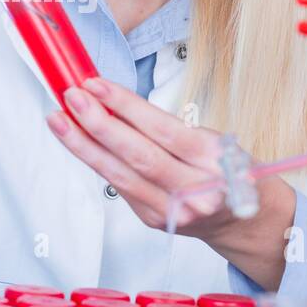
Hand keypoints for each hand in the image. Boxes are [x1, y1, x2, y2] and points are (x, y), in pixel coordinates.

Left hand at [45, 77, 294, 289]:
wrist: (247, 220)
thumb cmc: (231, 170)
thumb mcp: (218, 140)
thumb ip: (169, 128)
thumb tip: (114, 101)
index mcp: (216, 161)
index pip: (163, 130)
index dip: (126, 106)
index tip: (97, 85)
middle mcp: (196, 191)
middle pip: (138, 156)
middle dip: (98, 124)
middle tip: (72, 98)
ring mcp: (173, 210)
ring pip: (121, 175)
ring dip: (84, 145)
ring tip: (59, 120)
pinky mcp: (155, 221)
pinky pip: (121, 186)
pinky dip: (98, 161)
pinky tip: (78, 142)